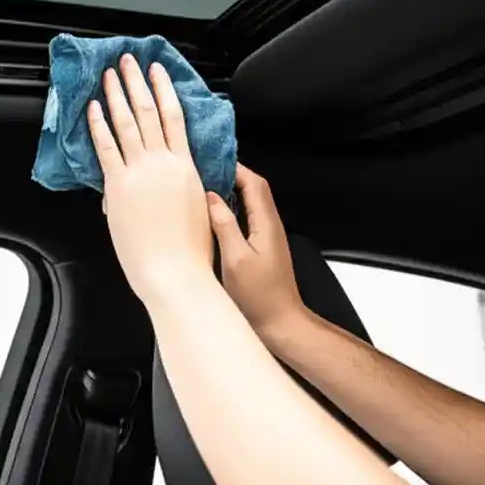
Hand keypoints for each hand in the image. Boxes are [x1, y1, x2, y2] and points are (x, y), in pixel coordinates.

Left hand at [87, 54, 213, 304]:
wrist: (175, 272)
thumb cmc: (189, 252)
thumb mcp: (197, 209)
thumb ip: (182, 187)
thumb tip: (173, 179)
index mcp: (186, 167)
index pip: (175, 117)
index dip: (165, 90)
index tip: (158, 71)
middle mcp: (164, 163)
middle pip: (150, 111)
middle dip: (138, 82)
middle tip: (129, 61)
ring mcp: (141, 172)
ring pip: (128, 122)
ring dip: (116, 95)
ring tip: (108, 74)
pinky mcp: (119, 185)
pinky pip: (106, 147)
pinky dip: (99, 125)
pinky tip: (92, 109)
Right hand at [207, 164, 307, 333]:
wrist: (280, 324)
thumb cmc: (259, 297)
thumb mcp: (236, 259)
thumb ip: (224, 224)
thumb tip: (211, 197)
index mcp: (266, 223)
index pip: (254, 183)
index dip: (234, 167)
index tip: (210, 159)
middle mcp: (270, 226)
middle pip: (253, 189)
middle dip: (230, 175)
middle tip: (204, 170)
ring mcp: (266, 238)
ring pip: (249, 204)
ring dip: (230, 192)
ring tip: (204, 188)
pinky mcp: (260, 249)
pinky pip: (246, 220)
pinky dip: (231, 211)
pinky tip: (213, 217)